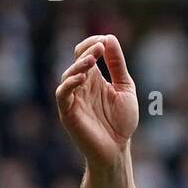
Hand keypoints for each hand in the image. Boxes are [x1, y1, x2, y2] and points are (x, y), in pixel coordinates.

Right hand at [55, 34, 138, 169]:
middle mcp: (81, 86)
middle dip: (87, 51)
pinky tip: (82, 78)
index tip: (106, 39)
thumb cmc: (122, 121)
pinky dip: (70, 84)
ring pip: (68, 75)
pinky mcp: (67, 112)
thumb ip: (117, 65)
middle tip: (100, 46)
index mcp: (94, 79)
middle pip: (77, 61)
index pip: (86, 53)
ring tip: (92, 59)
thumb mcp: (125, 88)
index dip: (93, 43)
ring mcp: (73, 99)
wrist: (118, 149)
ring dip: (79, 65)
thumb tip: (110, 38)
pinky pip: (62, 94)